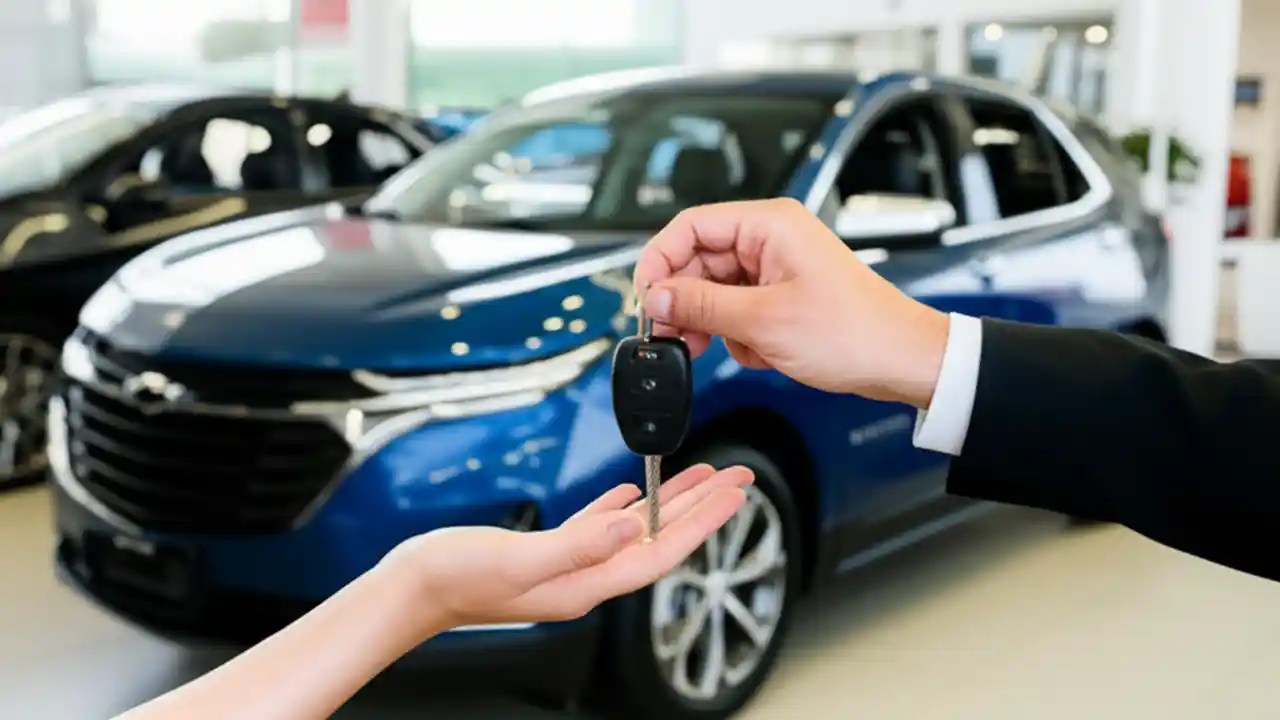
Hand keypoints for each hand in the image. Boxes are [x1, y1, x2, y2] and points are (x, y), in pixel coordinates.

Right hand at [387, 464, 752, 633]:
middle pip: (659, 539)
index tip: (734, 493)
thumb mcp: (519, 558)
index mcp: (586, 584)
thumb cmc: (455, 577)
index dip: (702, 522)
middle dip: (702, 508)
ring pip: (635, 529)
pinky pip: (598, 526)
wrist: (411, 588)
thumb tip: (633, 525)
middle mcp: (585, 578)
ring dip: (671, 503)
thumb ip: (579, 544)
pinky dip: (621, 507)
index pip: (661, 551)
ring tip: (703, 477)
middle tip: (738, 477)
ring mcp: (567, 565)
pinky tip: (631, 492)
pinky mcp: (547, 551)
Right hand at [634, 198, 949, 407]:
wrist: (901, 361)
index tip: (646, 298)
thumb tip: (657, 296)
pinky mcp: (781, 296)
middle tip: (671, 335)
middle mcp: (770, 239)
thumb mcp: (763, 321)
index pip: (690, 226)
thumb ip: (701, 305)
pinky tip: (757, 351)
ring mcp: (776, 268)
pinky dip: (737, 334)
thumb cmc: (854, 332)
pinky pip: (736, 309)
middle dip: (684, 300)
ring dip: (711, 322)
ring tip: (714, 347)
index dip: (660, 261)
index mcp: (769, 224)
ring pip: (714, 289)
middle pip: (698, 260)